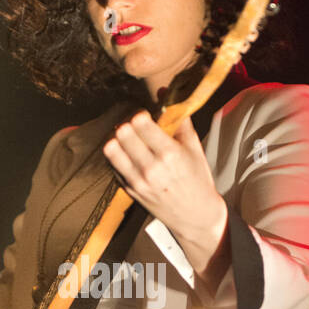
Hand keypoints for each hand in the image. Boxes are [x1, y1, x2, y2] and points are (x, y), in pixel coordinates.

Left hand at [103, 110, 228, 269]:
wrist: (195, 215)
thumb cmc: (197, 179)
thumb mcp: (194, 148)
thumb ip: (179, 119)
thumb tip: (164, 93)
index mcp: (169, 154)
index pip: (140, 123)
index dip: (141, 114)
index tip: (146, 117)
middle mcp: (151, 168)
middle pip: (122, 133)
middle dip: (128, 125)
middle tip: (136, 128)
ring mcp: (137, 181)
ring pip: (111, 149)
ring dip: (118, 140)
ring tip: (128, 140)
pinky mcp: (129, 190)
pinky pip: (113, 166)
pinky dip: (118, 157)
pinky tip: (130, 157)